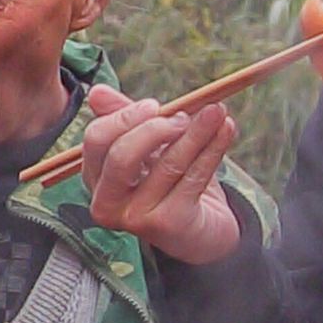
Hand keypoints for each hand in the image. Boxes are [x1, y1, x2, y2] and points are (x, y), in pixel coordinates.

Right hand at [75, 84, 243, 265]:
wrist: (200, 231)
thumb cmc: (169, 183)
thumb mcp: (146, 147)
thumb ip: (125, 119)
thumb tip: (97, 91)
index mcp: (95, 177)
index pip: (97, 139)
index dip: (125, 117)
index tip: (155, 105)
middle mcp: (107, 202)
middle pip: (121, 155)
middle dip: (155, 129)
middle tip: (183, 116)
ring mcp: (135, 218)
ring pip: (167, 163)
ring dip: (197, 132)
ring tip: (217, 111)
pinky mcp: (168, 224)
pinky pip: (193, 177)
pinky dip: (213, 148)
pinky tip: (227, 130)